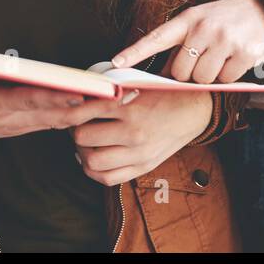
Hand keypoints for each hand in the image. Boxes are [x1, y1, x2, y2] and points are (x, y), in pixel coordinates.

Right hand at [0, 71, 114, 145]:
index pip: (29, 101)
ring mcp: (21, 123)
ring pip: (60, 118)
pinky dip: (77, 113)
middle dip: (85, 105)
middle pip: (54, 113)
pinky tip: (97, 106)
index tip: (77, 91)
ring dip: (87, 110)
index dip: (54, 97)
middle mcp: (13, 119)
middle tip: (112, 96)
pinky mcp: (25, 122)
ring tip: (114, 99)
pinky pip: (56, 120)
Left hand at [72, 88, 211, 185]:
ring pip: (92, 162)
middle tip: (75, 125)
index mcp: (130, 109)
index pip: (86, 112)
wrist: (193, 111)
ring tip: (84, 142)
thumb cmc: (162, 93)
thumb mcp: (137, 84)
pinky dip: (93, 170)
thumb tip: (79, 94)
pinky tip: (92, 158)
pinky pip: (108, 178)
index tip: (70, 107)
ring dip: (81, 152)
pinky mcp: (143, 167)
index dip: (71, 110)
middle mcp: (133, 134)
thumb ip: (110, 90)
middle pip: (84, 139)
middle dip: (73, 130)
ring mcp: (138, 154)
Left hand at [109, 0, 263, 83]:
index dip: (135, 52)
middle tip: (203, 60)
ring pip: (203, 79)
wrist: (263, 11)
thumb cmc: (224, 20)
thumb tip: (163, 76)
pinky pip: (226, 80)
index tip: (116, 63)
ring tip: (220, 58)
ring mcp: (225, 39)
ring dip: (210, 76)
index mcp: (188, 19)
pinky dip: (229, 77)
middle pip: (181, 72)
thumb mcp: (199, 24)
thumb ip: (180, 45)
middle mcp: (204, 27)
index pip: (156, 38)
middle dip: (189, 74)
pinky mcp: (245, 52)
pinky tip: (235, 60)